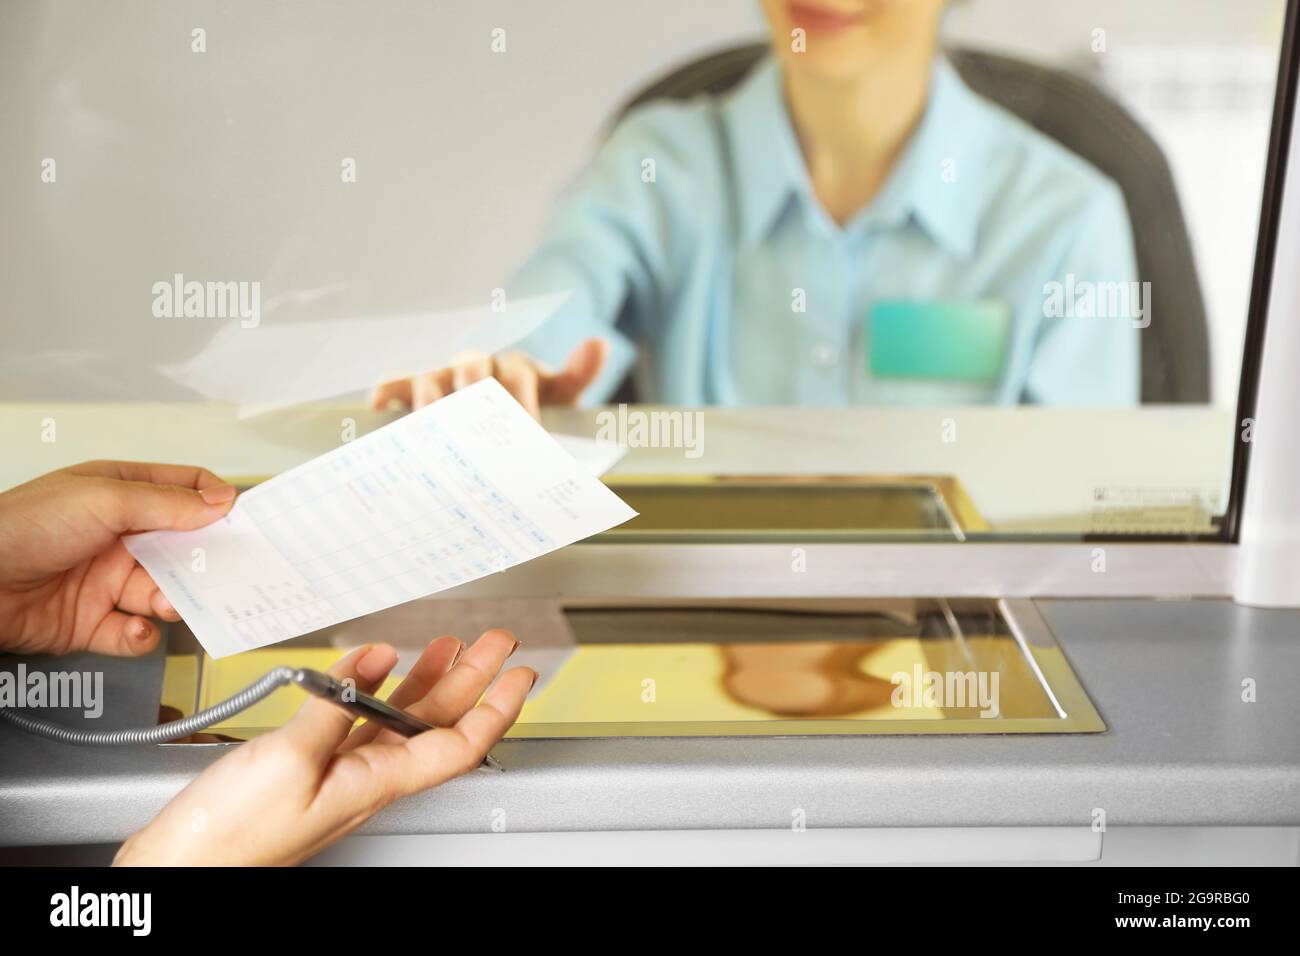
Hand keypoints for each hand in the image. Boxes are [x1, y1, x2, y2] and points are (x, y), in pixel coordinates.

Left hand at [0, 460, 235, 656]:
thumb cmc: (22, 527)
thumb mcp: (104, 501)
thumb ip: (167, 504)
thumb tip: (220, 502)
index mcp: (119, 493)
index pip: (182, 490)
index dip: (214, 502)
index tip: (242, 519)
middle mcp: (117, 535)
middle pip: (180, 548)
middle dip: (201, 562)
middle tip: (222, 572)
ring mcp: (106, 579)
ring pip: (163, 593)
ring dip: (171, 601)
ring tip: (164, 603)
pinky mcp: (92, 622)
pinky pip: (133, 631)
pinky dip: (139, 634)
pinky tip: (133, 627)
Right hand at [114, 630, 534, 865]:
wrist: (180, 867)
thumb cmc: (231, 836)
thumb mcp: (289, 760)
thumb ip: (335, 706)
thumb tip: (373, 661)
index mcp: (378, 782)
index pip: (461, 744)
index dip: (497, 707)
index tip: (520, 674)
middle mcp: (369, 778)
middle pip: (439, 724)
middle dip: (474, 679)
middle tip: (498, 643)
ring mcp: (342, 773)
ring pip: (402, 720)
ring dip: (432, 680)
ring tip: (452, 645)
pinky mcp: (312, 768)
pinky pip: (360, 721)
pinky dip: (374, 687)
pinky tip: (374, 667)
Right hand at [371, 337, 607, 417]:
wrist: (503, 407)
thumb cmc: (532, 403)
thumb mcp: (560, 393)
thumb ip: (576, 373)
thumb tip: (600, 342)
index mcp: (514, 367)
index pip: (518, 374)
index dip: (522, 399)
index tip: (528, 429)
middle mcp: (476, 366)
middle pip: (471, 369)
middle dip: (474, 392)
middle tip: (476, 421)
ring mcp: (443, 376)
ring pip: (432, 378)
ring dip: (429, 396)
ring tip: (428, 419)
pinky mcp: (414, 388)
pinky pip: (397, 383)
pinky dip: (387, 390)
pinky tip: (379, 408)